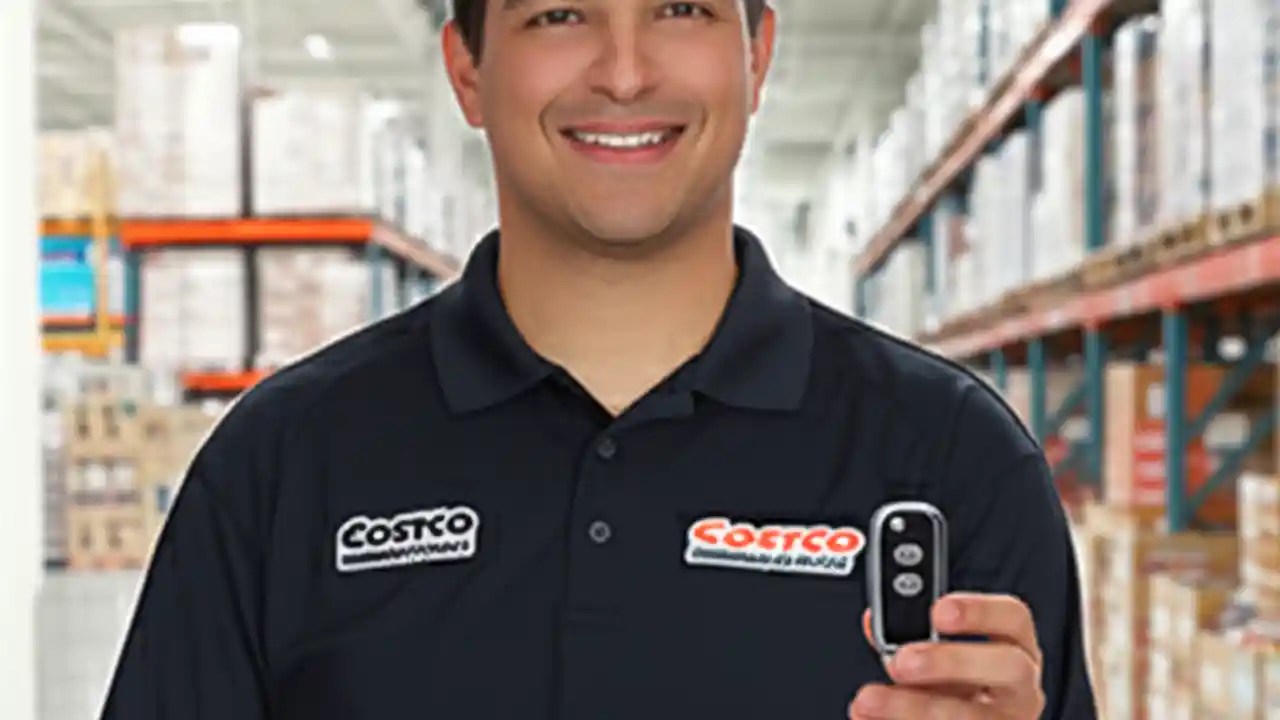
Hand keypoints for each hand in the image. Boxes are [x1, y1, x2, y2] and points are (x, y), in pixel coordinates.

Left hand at [848, 592, 1045, 719]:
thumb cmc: (949, 685)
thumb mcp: (935, 656)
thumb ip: (910, 637)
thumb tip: (874, 623)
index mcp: (1014, 648)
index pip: (1013, 618)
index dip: (980, 610)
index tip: (937, 611)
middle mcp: (1020, 688)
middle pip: (1007, 667)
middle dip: (951, 661)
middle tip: (901, 661)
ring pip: (972, 716)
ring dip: (915, 707)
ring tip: (870, 700)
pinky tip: (872, 719)